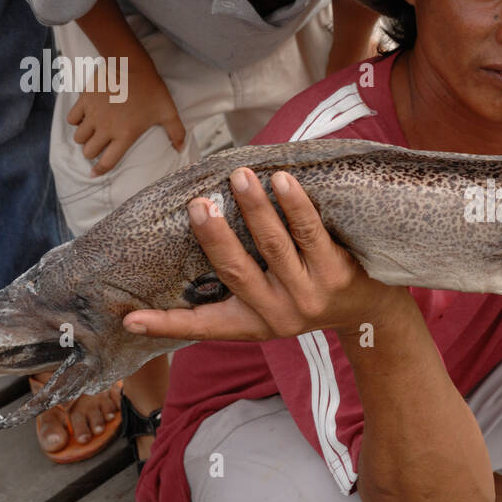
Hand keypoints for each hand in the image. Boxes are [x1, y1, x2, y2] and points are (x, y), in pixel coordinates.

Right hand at [66, 65, 185, 176]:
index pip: (107, 161)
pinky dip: (76, 121)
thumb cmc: (151, 89)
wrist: (131, 65)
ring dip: (84, 138)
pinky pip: (71, 118)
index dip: (99, 170)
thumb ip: (176, 132)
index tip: (94, 174)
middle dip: (92, 152)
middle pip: (89, 151)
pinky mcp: (84, 101)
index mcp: (125, 135)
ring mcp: (93, 115)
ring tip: (91, 133)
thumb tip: (181, 149)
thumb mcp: (168, 112)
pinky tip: (84, 117)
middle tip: (97, 147)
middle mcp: (106, 128)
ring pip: (78, 137)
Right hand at [122, 166, 402, 341]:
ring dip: (255, 209)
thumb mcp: (273, 305)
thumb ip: (241, 282)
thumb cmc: (312, 296)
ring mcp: (309, 294)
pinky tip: (283, 180)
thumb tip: (201, 242)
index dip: (166, 324)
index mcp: (253, 322)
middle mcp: (278, 313)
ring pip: (275, 246)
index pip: (204, 325)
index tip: (129, 319)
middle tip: (197, 203)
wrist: (372, 314)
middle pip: (237, 271)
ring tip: (239, 177)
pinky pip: (311, 233)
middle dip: (215, 236)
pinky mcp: (338, 274)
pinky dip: (295, 205)